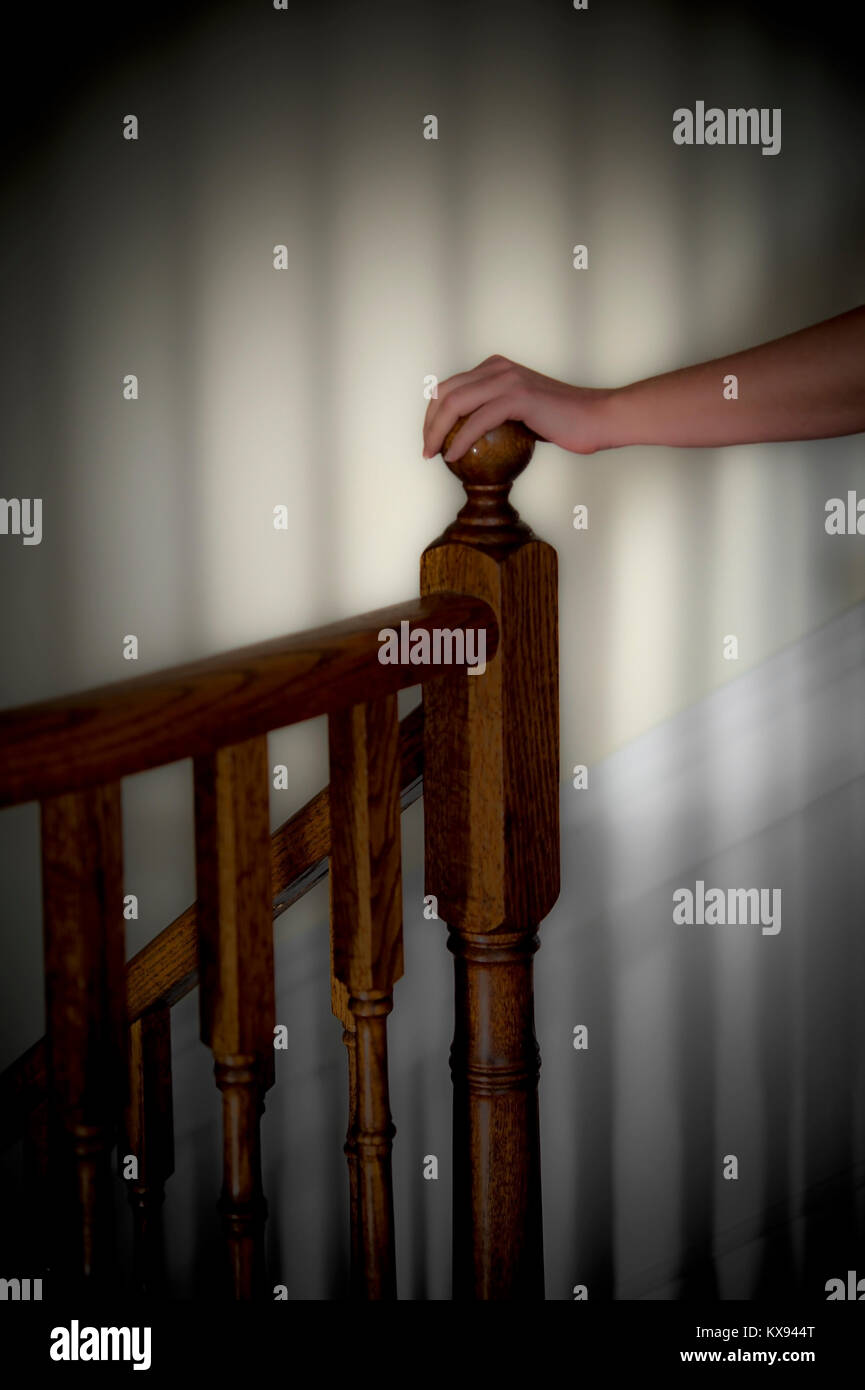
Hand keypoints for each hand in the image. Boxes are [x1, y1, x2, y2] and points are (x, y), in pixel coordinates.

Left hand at [422, 355, 610, 460]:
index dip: (433, 412)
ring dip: (437, 432)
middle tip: (427, 450)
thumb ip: (498, 414)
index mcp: (496, 367)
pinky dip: (459, 440)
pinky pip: (476, 420)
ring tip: (433, 455)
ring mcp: (508, 379)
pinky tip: (452, 458)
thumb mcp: (524, 413)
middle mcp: (498, 367)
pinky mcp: (518, 397)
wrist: (597, 418)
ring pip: (455, 403)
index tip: (431, 438)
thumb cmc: (565, 422)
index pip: (450, 386)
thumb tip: (471, 436)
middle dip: (429, 422)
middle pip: (446, 392)